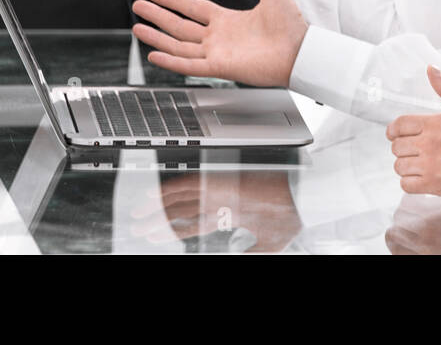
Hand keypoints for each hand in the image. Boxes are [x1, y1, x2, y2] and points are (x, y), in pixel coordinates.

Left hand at [131, 171, 300, 252]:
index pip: (192, 219)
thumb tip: (233, 256)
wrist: (303, 195)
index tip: (155, 234)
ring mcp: (217, 191)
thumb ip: (248, 252)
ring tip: (137, 222)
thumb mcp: (268, 244)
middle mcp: (219, 200)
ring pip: (178, 200)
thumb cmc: (292, 216)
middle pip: (180, 211)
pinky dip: (168, 191)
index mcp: (228, 211)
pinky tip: (152, 199)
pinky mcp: (218, 184)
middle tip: (137, 228)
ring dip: (156, 212)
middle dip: (157, 221)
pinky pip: (187, 186)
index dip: (172, 228)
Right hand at [132, 0, 306, 86]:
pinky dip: (171, 61)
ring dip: (157, 36)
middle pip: (180, 25)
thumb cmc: (292, 26)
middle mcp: (218, 36)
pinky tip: (154, 54)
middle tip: (137, 7)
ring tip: (137, 28)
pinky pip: (190, 65)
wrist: (302, 51)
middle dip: (158, 16)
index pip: (193, 7)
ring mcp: (217, 53)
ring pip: (179, 44)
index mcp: (228, 19)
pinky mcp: (221, 67)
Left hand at [386, 66, 440, 198]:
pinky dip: (410, 182)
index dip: (394, 129)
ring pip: (400, 166)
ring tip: (418, 163)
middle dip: (402, 146)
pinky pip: (408, 185)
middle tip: (413, 148)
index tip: (396, 133)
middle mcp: (429, 145)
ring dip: (406, 164)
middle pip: (396, 146)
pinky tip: (422, 177)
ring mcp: (431, 167)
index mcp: (435, 123)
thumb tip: (431, 69)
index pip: (399, 125)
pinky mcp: (437, 187)